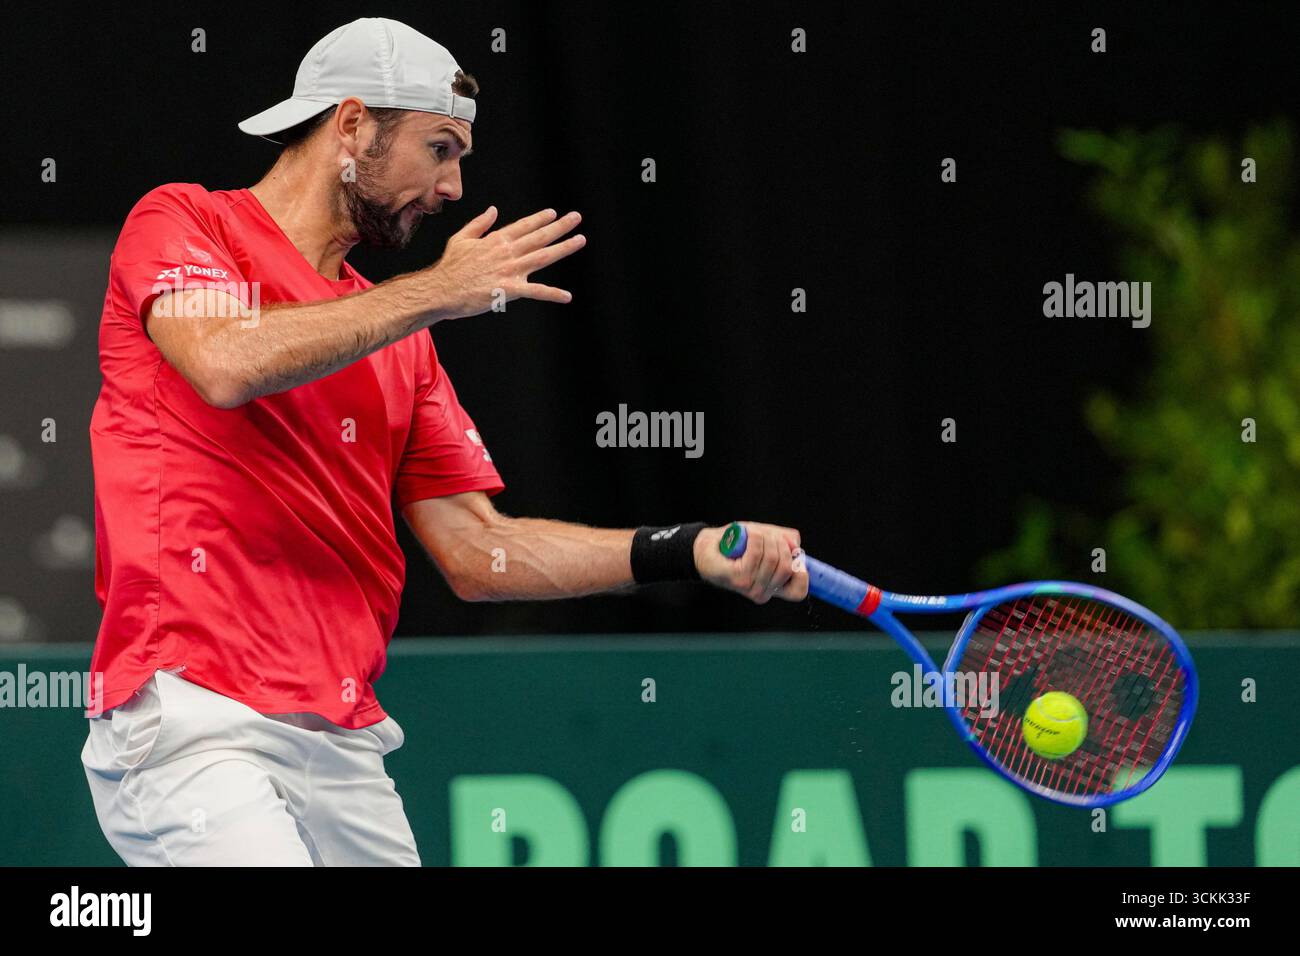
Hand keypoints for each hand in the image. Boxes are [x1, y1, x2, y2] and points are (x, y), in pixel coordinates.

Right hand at [424, 206, 585, 320]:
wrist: (442, 289)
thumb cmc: (450, 267)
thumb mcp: (461, 238)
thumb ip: (479, 224)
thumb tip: (493, 210)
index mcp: (496, 240)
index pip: (523, 226)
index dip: (540, 219)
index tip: (553, 213)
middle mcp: (507, 252)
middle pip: (539, 237)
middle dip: (560, 226)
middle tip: (576, 217)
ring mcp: (510, 270)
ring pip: (543, 257)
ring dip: (563, 248)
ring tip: (580, 240)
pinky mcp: (509, 290)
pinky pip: (535, 292)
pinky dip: (552, 293)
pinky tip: (567, 296)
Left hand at [693, 522, 807, 604]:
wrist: (707, 546)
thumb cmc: (738, 543)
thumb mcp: (767, 539)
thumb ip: (786, 541)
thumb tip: (795, 544)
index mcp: (774, 587)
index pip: (798, 591)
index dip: (803, 574)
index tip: (796, 557)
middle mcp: (763, 592)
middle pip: (787, 566)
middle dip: (781, 543)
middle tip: (768, 534)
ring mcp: (750, 587)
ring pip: (772, 557)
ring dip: (766, 536)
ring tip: (754, 533)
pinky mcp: (738, 579)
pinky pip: (756, 552)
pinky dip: (755, 537)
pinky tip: (747, 534)